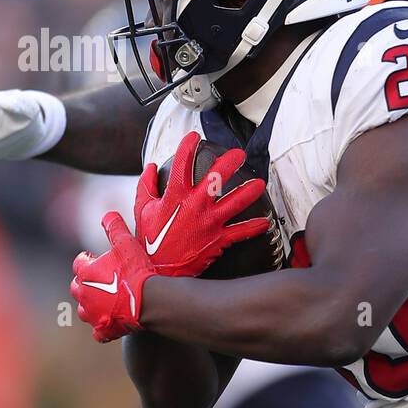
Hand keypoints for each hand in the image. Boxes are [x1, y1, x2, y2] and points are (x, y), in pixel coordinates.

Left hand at [70, 211, 156, 342]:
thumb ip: (115, 227)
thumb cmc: (138, 270)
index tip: (98, 257)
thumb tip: (107, 214)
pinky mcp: (105, 330)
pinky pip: (99, 332)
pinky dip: (103, 328)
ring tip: (104, 301)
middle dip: (85, 282)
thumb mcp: (127, 243)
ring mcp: (93, 314)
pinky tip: (111, 323)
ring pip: (83, 311)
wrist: (152, 300)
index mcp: (86, 273)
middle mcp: (84, 294)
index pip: (79, 263)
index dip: (88, 259)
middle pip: (76, 287)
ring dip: (91, 305)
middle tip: (102, 279)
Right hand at [133, 131, 271, 276]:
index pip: (182, 164)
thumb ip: (146, 186)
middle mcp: (195, 206)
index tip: (195, 137)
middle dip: (229, 163)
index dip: (188, 146)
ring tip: (260, 183)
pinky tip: (266, 222)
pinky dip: (254, 228)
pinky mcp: (218, 239)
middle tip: (238, 154)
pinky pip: (241, 232)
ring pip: (235, 202)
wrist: (159, 270)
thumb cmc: (149, 240)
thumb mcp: (142, 210)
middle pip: (215, 178)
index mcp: (175, 196)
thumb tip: (151, 167)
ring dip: (249, 191)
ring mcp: (209, 222)